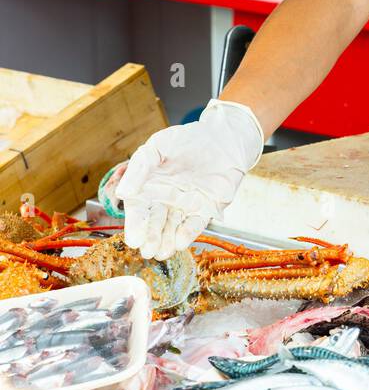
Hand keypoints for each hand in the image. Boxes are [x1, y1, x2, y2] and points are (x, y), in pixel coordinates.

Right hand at [115, 100, 264, 258]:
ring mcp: (185, 205)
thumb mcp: (158, 147)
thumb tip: (123, 193)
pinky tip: (179, 243)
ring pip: (173, 227)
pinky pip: (195, 224)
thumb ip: (140, 168)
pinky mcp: (206, 209)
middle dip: (151, 237)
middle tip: (147, 251)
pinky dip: (187, 233)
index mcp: (149, 185)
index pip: (139, 209)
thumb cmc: (187, 139)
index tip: (134, 240)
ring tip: (161, 252)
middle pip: (155, 223)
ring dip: (166, 241)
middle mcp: (166, 199)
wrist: (223, 137)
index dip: (135, 225)